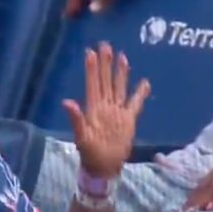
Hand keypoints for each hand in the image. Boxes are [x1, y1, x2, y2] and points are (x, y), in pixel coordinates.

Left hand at [63, 43, 150, 179]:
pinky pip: (135, 104)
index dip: (92, 69)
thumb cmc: (90, 153)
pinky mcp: (128, 119)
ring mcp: (117, 112)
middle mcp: (106, 106)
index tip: (90, 52)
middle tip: (105, 45)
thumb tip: (67, 102)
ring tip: (122, 56)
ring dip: (120, 73)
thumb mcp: (82, 137)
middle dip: (105, 64)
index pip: (93, 84)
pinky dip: (140, 93)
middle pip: (106, 81)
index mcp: (94, 109)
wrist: (105, 166)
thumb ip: (76, 119)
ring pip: (119, 88)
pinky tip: (145, 82)